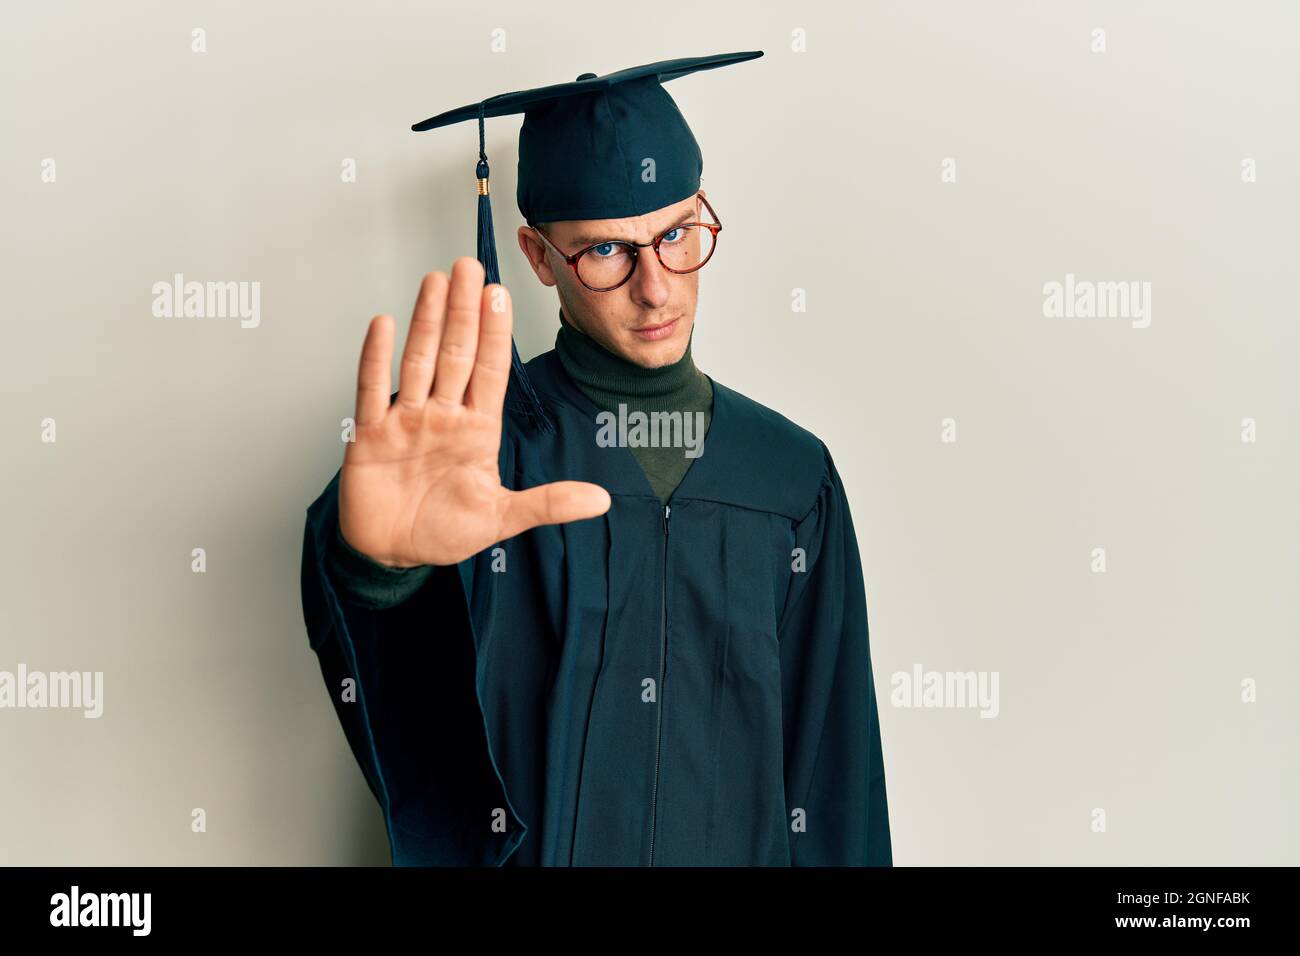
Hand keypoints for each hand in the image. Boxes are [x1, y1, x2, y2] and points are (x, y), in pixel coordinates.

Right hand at [337, 257, 610, 566]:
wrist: (391, 554)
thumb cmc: (442, 531)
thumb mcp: (501, 519)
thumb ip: (548, 504)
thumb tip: (601, 501)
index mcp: (476, 431)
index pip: (490, 372)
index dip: (496, 334)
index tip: (501, 295)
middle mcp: (442, 416)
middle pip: (455, 354)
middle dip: (463, 311)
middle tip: (470, 266)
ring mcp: (405, 422)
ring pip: (418, 361)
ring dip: (426, 321)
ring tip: (436, 281)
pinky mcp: (370, 436)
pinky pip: (372, 391)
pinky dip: (376, 359)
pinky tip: (385, 324)